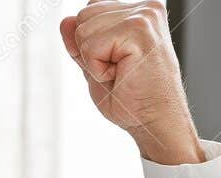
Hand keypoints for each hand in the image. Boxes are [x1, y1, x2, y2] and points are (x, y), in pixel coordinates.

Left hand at [60, 0, 203, 164]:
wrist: (155, 122)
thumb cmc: (133, 100)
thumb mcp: (96, 66)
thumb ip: (80, 42)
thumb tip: (65, 21)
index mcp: (138, 12)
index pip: (89, 11)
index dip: (89, 45)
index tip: (116, 65)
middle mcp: (144, 8)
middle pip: (83, 16)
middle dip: (89, 51)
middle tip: (119, 71)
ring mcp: (144, 15)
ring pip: (83, 30)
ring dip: (94, 61)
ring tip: (122, 73)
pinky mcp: (138, 29)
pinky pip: (90, 46)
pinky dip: (98, 69)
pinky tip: (123, 75)